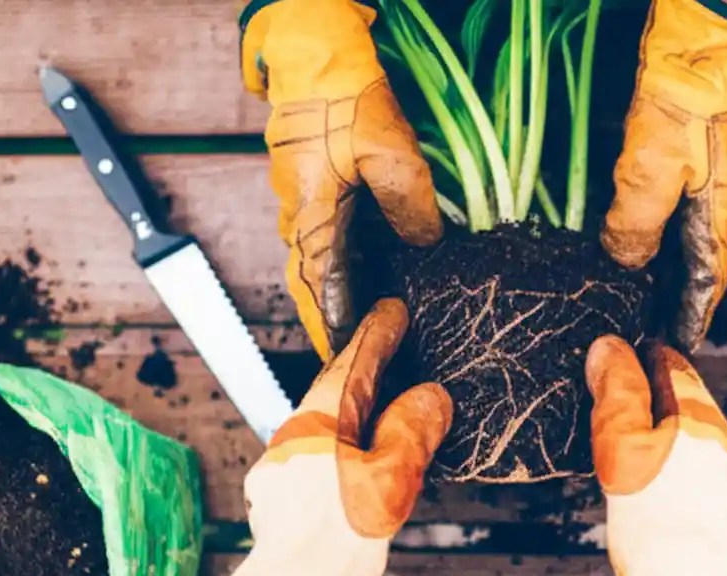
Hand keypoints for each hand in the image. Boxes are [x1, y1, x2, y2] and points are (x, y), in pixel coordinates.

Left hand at [207, 299, 452, 575]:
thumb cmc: (338, 538)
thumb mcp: (390, 478)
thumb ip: (412, 431)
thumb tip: (430, 396)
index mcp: (315, 420)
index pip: (352, 363)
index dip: (376, 335)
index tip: (392, 311)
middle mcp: (293, 436)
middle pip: (338, 392)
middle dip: (369, 371)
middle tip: (398, 347)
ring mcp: (286, 468)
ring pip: (331, 424)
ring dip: (363, 411)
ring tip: (395, 403)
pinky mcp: (289, 497)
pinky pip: (326, 453)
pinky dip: (354, 443)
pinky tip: (373, 456)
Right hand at [239, 0, 442, 359]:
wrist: (313, 57)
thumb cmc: (345, 101)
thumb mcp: (392, 154)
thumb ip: (410, 208)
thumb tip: (427, 246)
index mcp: (314, 219)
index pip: (326, 293)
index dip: (341, 331)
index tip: (356, 363)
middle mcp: (299, 221)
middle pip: (312, 291)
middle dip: (331, 329)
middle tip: (354, 367)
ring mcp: (300, 207)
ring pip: (316, 270)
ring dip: (334, 303)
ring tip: (362, 337)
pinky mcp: (311, 194)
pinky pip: (323, 245)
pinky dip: (340, 271)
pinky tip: (367, 283)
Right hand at [585, 336, 726, 575]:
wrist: (688, 574)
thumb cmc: (650, 508)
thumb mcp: (619, 440)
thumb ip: (616, 390)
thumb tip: (608, 347)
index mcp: (695, 410)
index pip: (671, 363)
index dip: (642, 359)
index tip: (620, 363)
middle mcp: (721, 433)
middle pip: (685, 400)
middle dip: (656, 399)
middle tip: (621, 409)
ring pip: (695, 436)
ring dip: (670, 435)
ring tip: (637, 451)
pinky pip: (704, 470)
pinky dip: (683, 468)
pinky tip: (661, 486)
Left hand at [602, 0, 726, 350]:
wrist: (704, 44)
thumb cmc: (686, 105)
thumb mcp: (650, 174)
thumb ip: (635, 226)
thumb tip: (624, 264)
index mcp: (718, 220)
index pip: (706, 287)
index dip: (689, 319)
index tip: (672, 347)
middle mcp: (719, 208)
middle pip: (698, 270)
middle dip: (674, 302)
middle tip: (645, 330)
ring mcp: (709, 184)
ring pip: (686, 243)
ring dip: (664, 272)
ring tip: (635, 298)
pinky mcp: (693, 162)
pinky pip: (675, 215)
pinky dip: (657, 238)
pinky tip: (634, 243)